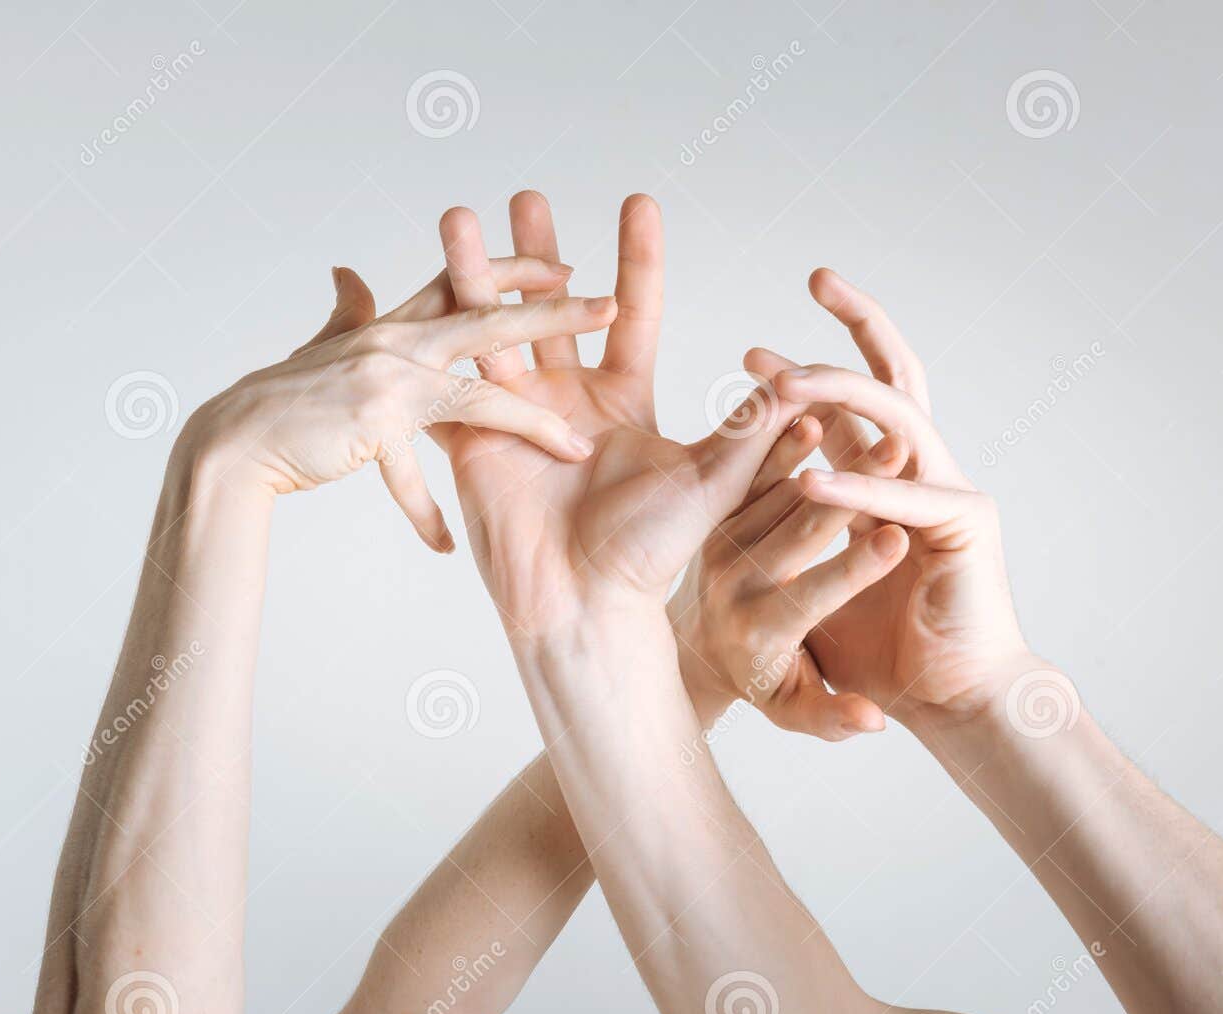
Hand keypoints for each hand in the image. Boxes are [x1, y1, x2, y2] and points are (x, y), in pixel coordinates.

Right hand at [175, 258, 614, 550]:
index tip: (564, 267)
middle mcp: (397, 342)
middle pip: (492, 320)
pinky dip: (424, 512)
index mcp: (395, 323)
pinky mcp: (373, 425)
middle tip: (609, 306)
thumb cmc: (283, 399)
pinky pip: (414, 474)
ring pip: (480, 394)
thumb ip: (349, 313)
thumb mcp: (323, 347)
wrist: (234, 437)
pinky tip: (446, 544)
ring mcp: (388, 381)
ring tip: (579, 448)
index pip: (465, 282)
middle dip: (555, 313)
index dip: (514, 271)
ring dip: (534, 424)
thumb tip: (348, 273)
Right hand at [438, 193, 801, 635]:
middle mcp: (565, 400)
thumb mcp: (713, 482)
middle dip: (537, 251)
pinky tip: (415, 294)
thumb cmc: (650, 555)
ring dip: (475, 274)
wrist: (584, 607)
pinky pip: (452, 381)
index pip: (628, 312)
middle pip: (548, 308)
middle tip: (527, 196)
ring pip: (491, 330)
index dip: (634, 258)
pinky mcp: (473, 441)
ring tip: (461, 215)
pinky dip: (433, 339)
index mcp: (621, 400)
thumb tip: (807, 380)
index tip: (637, 201)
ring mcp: (514, 417)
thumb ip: (752, 429)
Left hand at [669, 416, 910, 736]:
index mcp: (759, 631)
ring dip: (803, 450)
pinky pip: (745, 474)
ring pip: (769, 493)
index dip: (854, 569)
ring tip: (844, 415)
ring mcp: (718, 548)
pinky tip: (807, 405)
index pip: (814, 594)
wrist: (699, 653)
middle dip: (846, 491)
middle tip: (892, 453)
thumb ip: (833, 718)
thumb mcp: (795, 711)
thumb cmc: (769, 684)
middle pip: (795, 534)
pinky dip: (774, 441)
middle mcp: (734, 586)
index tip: (895, 540)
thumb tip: (873, 722)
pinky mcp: (712, 518)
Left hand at [746, 270, 1030, 721]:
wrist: (949, 702)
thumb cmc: (877, 652)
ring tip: (783, 383)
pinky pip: (903, 494)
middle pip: (889, 378)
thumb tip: (734, 507)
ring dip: (840, 391)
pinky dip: (857, 489)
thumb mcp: (809, 582)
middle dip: (856, 324)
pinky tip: (811, 482)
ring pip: (897, 414)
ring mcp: (946, 489)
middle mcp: (918, 472)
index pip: (842, 411)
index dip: (800, 376)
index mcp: (881, 482)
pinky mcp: (966, 521)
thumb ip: (786, 540)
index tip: (751, 356)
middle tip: (817, 277)